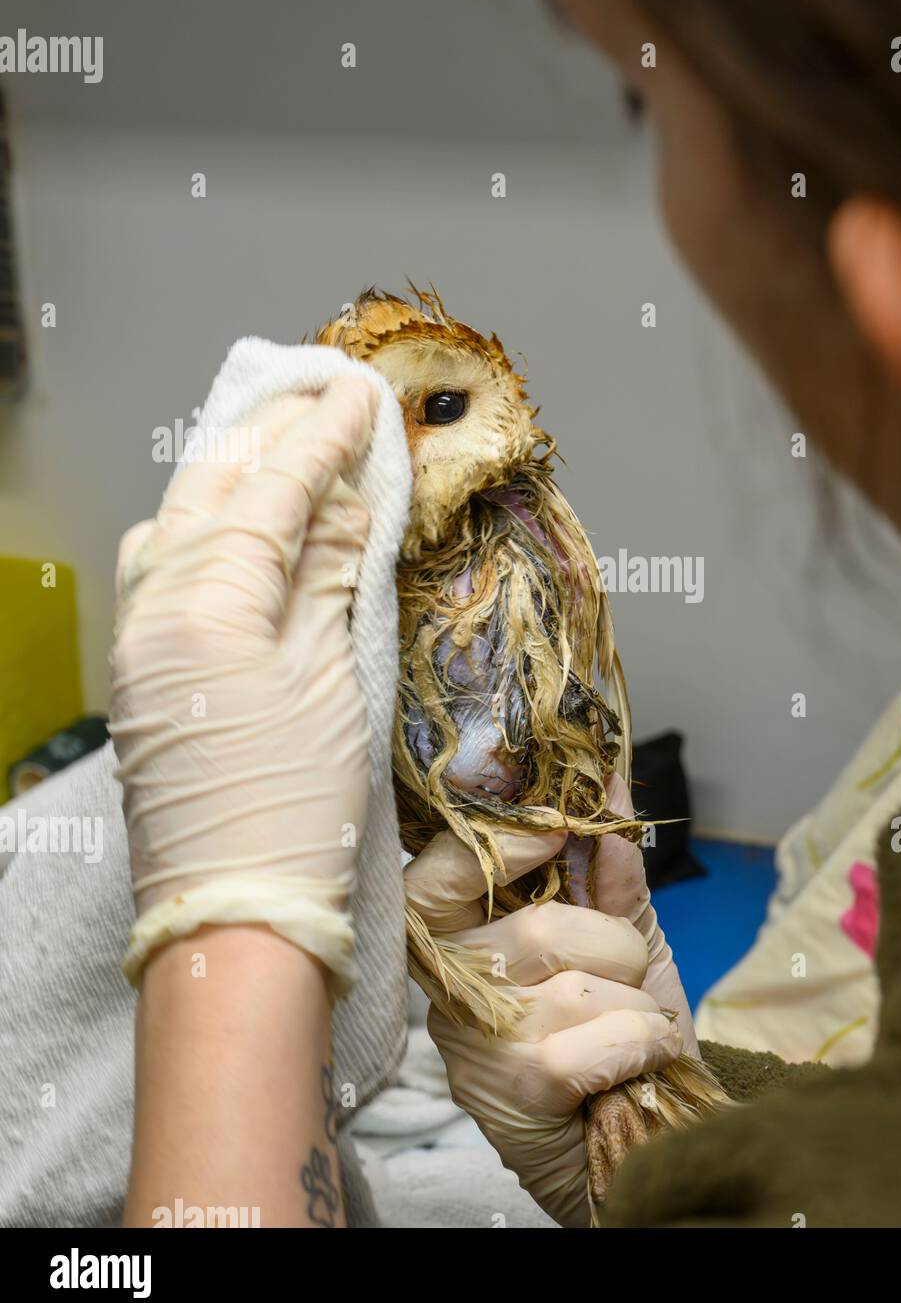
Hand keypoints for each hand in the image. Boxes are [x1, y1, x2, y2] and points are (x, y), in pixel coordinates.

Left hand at [110, 378, 378, 989]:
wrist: (239, 913)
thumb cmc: (297, 805)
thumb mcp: (332, 678)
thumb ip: (331, 576)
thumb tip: (347, 500)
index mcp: (201, 602)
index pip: (270, 492)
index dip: (322, 439)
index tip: (362, 393)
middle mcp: (150, 607)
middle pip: (208, 489)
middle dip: (267, 433)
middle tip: (320, 389)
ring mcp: (136, 640)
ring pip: (176, 520)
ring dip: (232, 472)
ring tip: (285, 442)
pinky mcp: (144, 673)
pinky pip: (165, 566)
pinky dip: (207, 525)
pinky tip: (239, 521)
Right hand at [403, 791, 686, 1226]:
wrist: (651, 1131)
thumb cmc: (623, 1030)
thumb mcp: (625, 940)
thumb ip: (610, 869)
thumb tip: (610, 782)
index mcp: (470, 941)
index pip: (432, 883)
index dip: (488, 847)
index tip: (554, 830)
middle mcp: (456, 991)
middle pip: (535, 928)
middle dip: (613, 944)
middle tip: (628, 972)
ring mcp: (476, 1047)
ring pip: (576, 988)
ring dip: (635, 1006)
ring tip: (633, 1031)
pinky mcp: (509, 1096)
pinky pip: (592, 1043)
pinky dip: (640, 1044)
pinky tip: (638, 1062)